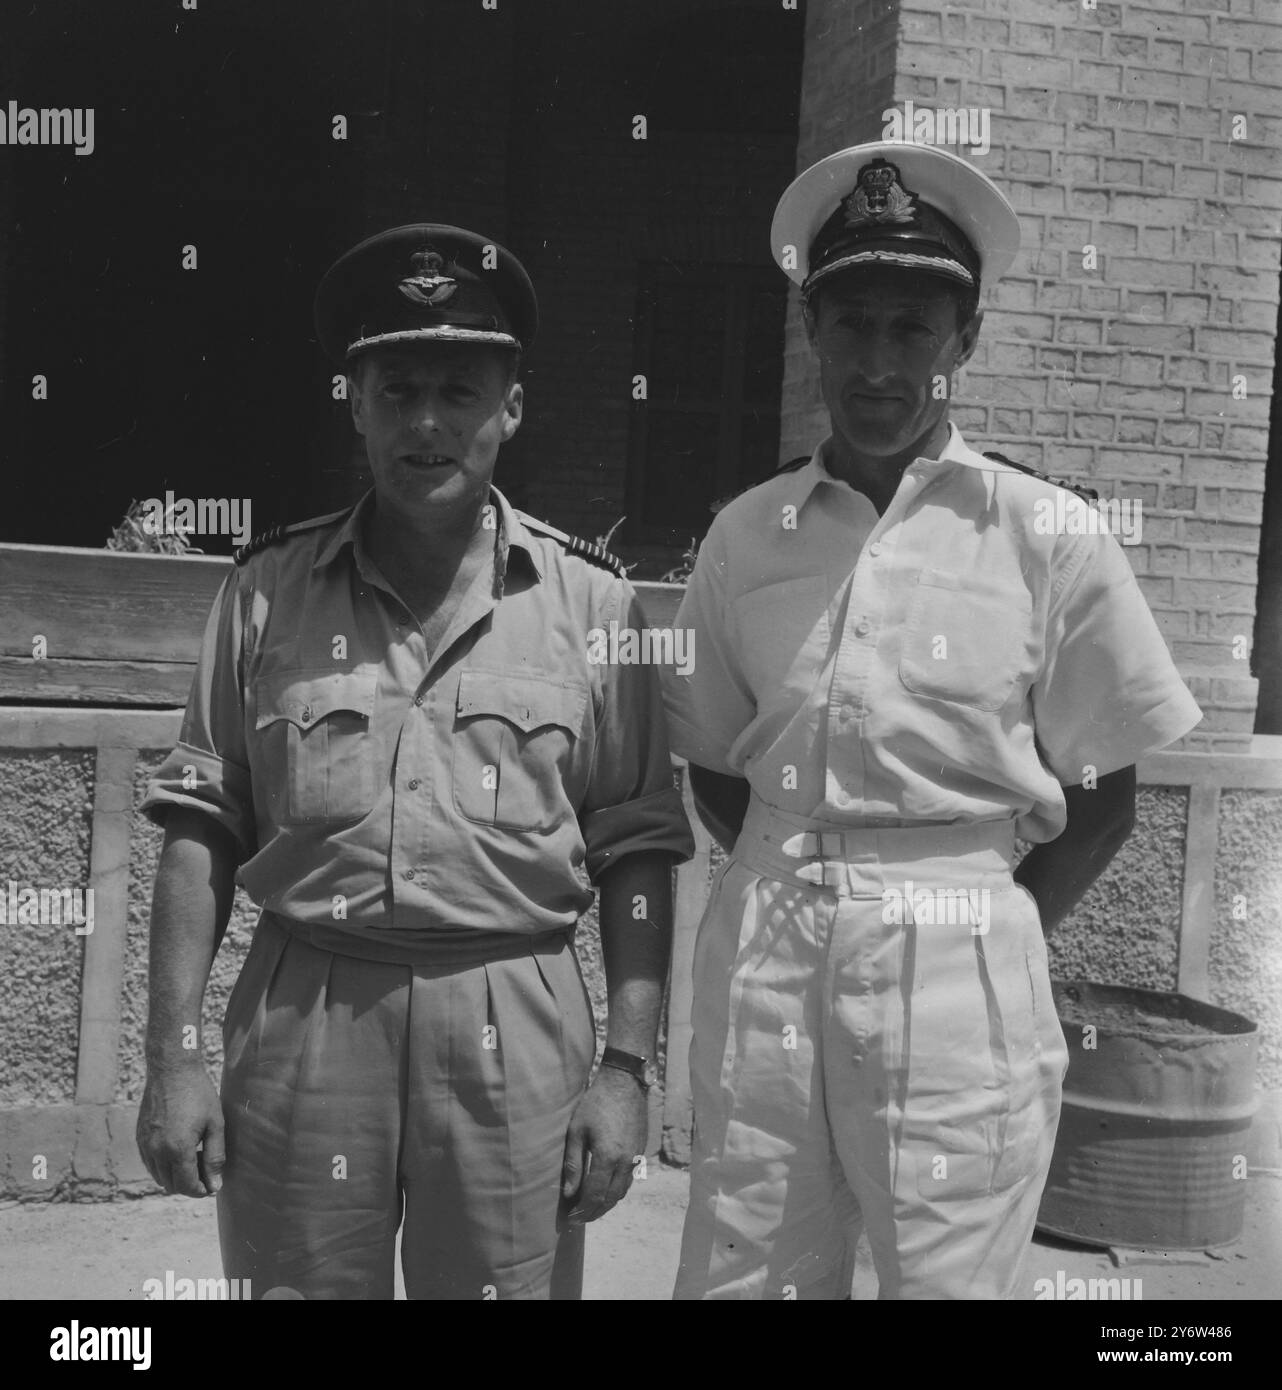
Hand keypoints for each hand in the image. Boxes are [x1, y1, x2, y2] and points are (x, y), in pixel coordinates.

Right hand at [136, 1063, 224, 1197]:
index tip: (211, 1186)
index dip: (200, 1191)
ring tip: (194, 1155)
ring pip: (159, 1176)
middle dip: (189, 1183)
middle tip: (205, 1167)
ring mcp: (145, 1145)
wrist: (172, 1070)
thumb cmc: (198, 1094)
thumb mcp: (215, 1124)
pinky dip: (163, 1165)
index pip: (186, 1186)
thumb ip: (215, 1157)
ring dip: (175, 1175)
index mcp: (177, 1149)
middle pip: (171, 1185)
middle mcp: (156, 1151)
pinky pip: (150, 1163)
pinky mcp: (139, 1138)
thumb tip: (215, 1184)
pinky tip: (178, 1148)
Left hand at [560, 1065, 648, 1223]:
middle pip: (610, 1199)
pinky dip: (616, 1190)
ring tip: (590, 1208)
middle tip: (579, 1219)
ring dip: (606, 1204)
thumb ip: (573, 1163)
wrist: (625, 1083)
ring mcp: (636, 1157)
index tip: (571, 1218)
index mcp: (608, 1157)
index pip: (595, 1195)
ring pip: (621, 1192)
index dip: (582, 1210)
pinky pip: (628, 1179)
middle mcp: (625, 1162)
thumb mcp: (577, 1130)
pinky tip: (605, 1188)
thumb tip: (569, 1193)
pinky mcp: (640, 1151)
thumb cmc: (595, 1103)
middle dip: (594, 1213)